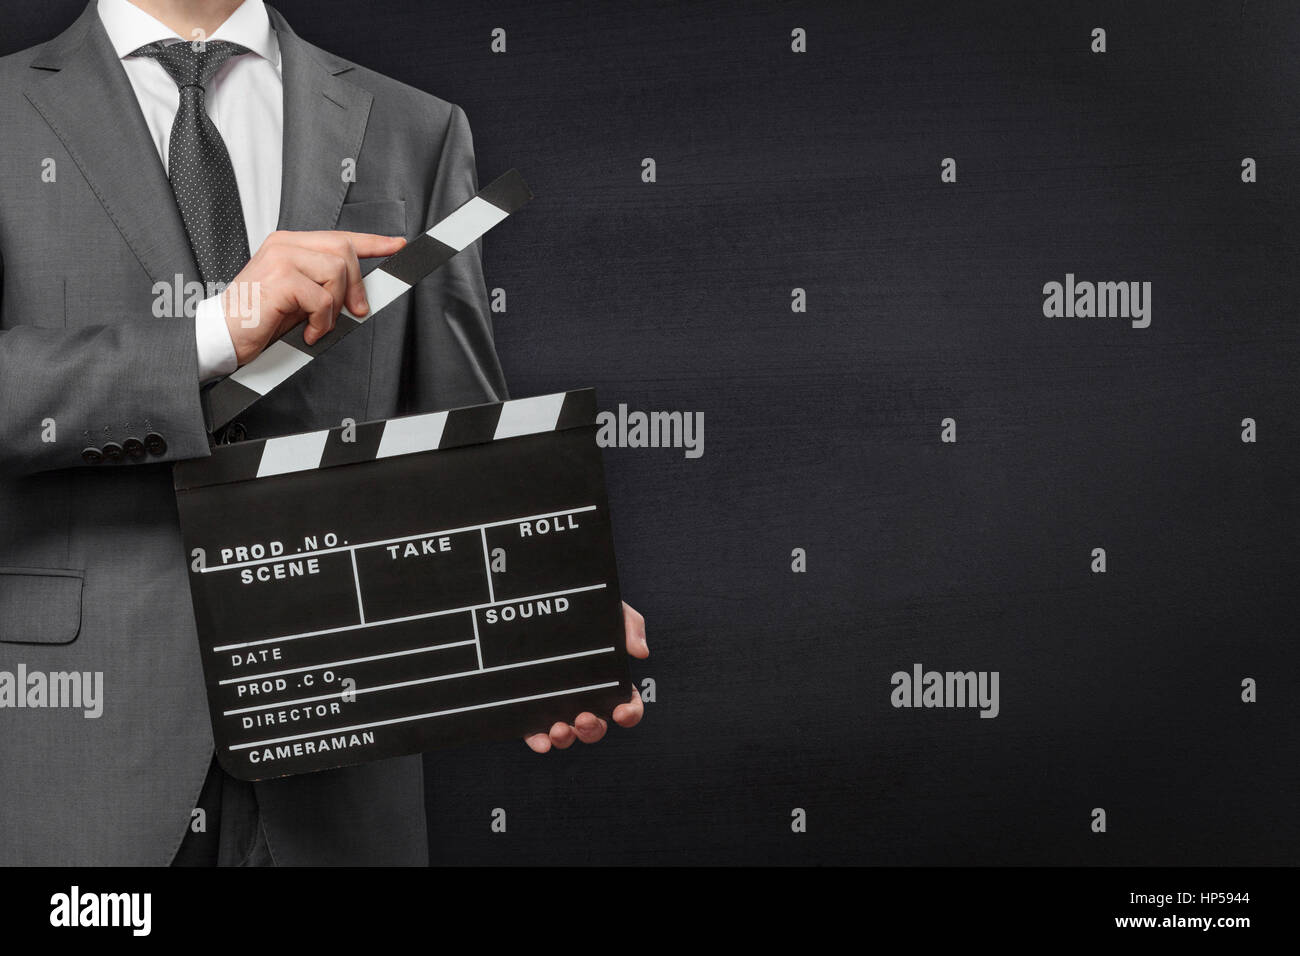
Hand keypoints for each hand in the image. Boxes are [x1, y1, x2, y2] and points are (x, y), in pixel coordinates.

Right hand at [220, 230, 406, 364]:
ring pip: (337, 272)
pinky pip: (323, 298)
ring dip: (334, 307)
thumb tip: (359, 295)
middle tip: (354, 312)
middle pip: (344, 250)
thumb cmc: (258, 319)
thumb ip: (325, 288)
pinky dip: (322, 321)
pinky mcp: (280, 279)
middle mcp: (285, 245)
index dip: (373, 242)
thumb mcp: (300, 300)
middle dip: (356, 286)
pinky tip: (308, 332)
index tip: (396, 245)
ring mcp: (281, 259)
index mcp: (290, 245)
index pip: (339, 237)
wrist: (223, 336)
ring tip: (316, 324)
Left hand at [524, 602, 648, 752]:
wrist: (546, 601)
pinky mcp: (534, 708)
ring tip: (560, 729)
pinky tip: (542, 741)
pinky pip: (538, 732)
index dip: (629, 714)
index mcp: (611, 681)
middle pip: (598, 726)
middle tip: (583, 718)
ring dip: (568, 738)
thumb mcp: (613, 610)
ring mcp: (560, 705)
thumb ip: (631, 626)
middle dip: (593, 729)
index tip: (621, 712)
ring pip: (569, 734)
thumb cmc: (588, 611)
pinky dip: (541, 741)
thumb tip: (640, 652)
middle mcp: (587, 698)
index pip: (628, 705)